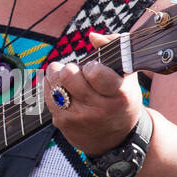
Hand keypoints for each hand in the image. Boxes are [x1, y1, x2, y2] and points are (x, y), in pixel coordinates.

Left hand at [44, 33, 142, 154]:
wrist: (117, 140)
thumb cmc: (121, 100)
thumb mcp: (128, 76)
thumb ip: (115, 48)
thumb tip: (92, 36)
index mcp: (118, 94)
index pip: (95, 73)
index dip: (90, 66)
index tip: (92, 67)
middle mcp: (99, 108)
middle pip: (69, 77)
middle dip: (68, 68)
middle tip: (73, 69)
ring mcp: (79, 118)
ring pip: (54, 86)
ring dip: (56, 76)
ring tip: (63, 76)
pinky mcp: (64, 124)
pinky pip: (48, 98)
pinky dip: (51, 89)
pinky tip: (60, 88)